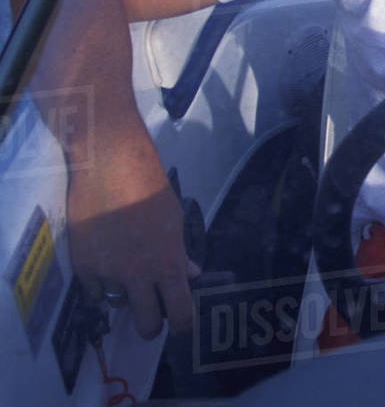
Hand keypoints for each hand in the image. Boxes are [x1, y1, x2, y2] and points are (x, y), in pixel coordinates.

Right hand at [66, 127, 196, 337]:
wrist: (111, 169)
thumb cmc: (149, 189)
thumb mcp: (174, 221)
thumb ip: (179, 254)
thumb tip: (191, 274)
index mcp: (168, 263)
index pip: (181, 312)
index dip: (182, 325)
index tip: (181, 325)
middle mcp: (139, 275)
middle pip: (147, 326)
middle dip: (150, 326)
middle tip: (151, 312)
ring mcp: (109, 274)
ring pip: (118, 305)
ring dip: (123, 295)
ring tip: (126, 269)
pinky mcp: (83, 267)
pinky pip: (94, 291)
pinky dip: (100, 283)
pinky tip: (105, 260)